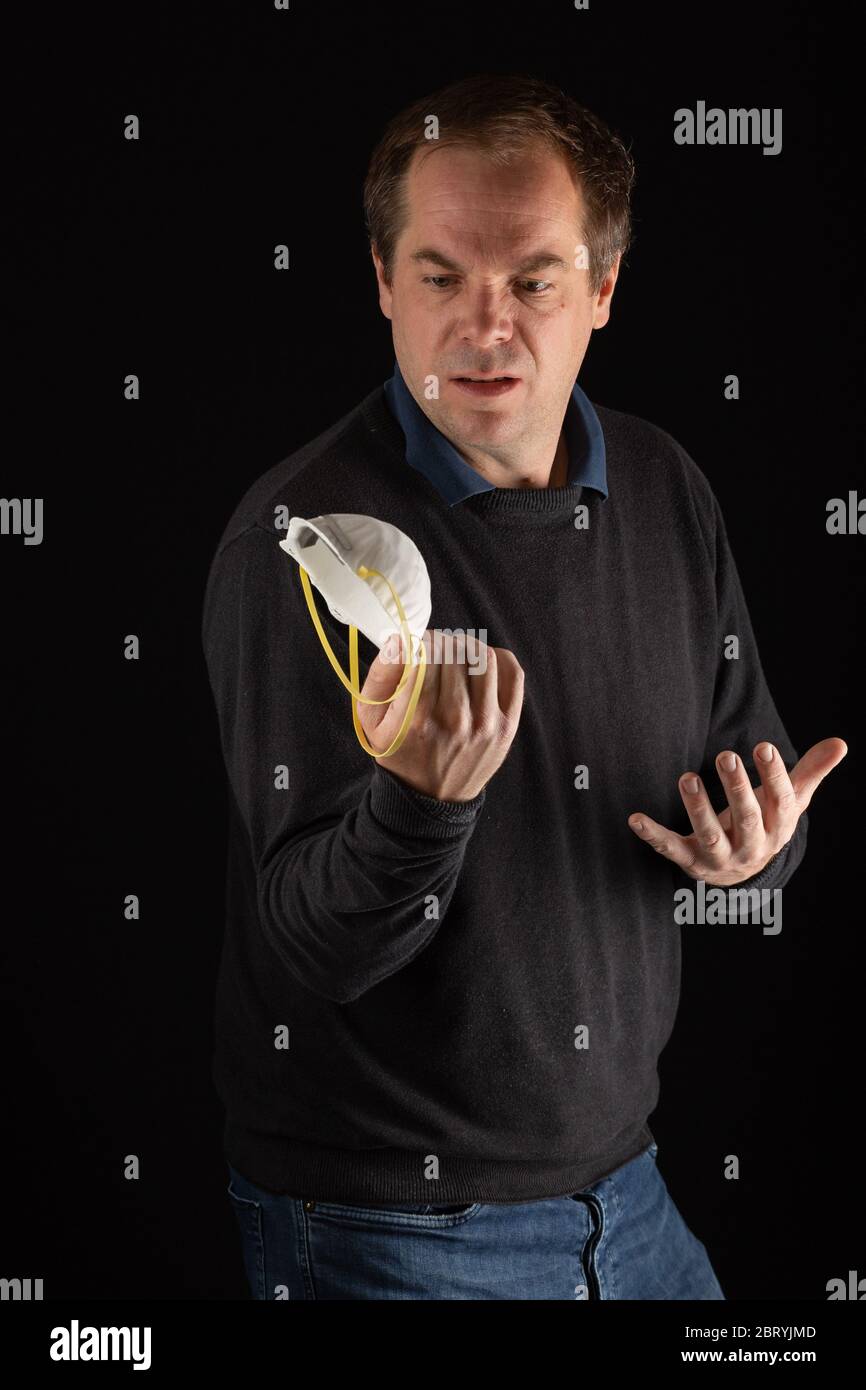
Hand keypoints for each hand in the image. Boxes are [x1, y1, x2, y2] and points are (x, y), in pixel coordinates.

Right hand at [357, 628, 524, 802]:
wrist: (431, 798)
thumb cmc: (399, 752)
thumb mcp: (371, 720)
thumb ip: (380, 675)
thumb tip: (401, 638)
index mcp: (416, 718)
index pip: (424, 654)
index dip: (419, 641)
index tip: (416, 645)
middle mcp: (454, 720)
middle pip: (453, 653)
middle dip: (440, 642)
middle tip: (433, 649)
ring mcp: (485, 723)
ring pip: (483, 657)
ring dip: (467, 646)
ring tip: (455, 653)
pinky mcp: (507, 725)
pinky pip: (512, 673)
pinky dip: (498, 657)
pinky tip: (481, 663)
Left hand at [627, 737, 847, 885]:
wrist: (741, 874)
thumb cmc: (765, 823)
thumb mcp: (789, 801)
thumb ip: (810, 771)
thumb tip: (841, 743)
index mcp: (777, 827)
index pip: (780, 803)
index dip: (774, 776)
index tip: (764, 746)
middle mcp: (751, 846)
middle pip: (746, 818)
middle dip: (736, 788)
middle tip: (725, 756)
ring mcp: (719, 857)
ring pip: (709, 834)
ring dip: (698, 807)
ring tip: (687, 778)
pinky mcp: (689, 862)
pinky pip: (671, 849)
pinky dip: (653, 835)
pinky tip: (635, 819)